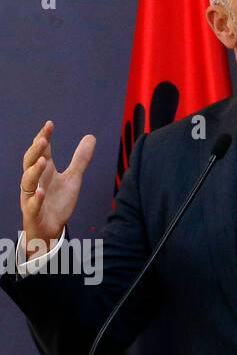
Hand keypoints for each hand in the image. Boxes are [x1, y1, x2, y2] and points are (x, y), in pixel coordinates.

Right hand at [20, 120, 94, 257]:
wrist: (50, 230)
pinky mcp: (33, 213)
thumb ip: (80, 159)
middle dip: (35, 151)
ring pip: (28, 183)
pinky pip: (32, 205)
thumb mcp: (73, 178)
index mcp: (44, 172)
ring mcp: (32, 197)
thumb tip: (90, 136)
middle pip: (30, 163)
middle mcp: (35, 182)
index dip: (44, 137)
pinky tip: (42, 192)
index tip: (49, 124)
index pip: (41, 151)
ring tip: (43, 161)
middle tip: (43, 140)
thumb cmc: (58, 202)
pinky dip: (37, 199)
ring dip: (34, 171)